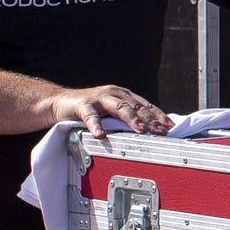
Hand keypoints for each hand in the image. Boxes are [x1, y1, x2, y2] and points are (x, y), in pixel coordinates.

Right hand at [40, 83, 169, 138]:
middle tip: (161, 132)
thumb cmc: (88, 110)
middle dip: (150, 120)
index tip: (170, 127)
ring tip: (141, 131)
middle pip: (136, 107)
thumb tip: (149, 133)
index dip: (158, 116)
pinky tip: (101, 135)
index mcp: (123, 96)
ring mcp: (98, 98)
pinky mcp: (82, 105)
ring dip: (131, 120)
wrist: (60, 103)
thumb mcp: (111, 114)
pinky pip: (91, 116)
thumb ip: (127, 120)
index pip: (145, 105)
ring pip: (119, 108)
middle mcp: (114, 94)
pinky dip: (96, 125)